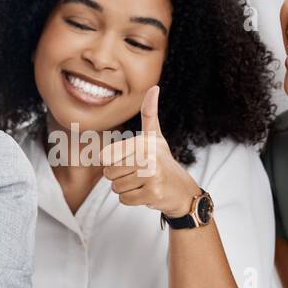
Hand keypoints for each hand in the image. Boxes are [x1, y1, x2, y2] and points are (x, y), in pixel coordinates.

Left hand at [99, 86, 201, 218]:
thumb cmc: (163, 161)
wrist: (182, 189)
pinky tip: (146, 193)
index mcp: (142, 142)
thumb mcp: (155, 136)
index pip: (105, 157)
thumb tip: (154, 87)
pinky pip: (125, 199)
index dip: (112, 163)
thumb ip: (149, 113)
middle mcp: (147, 156)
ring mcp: (151, 175)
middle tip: (137, 175)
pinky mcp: (152, 193)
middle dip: (119, 178)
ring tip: (143, 183)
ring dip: (126, 189)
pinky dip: (132, 200)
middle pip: (109, 174)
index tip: (129, 161)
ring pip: (116, 188)